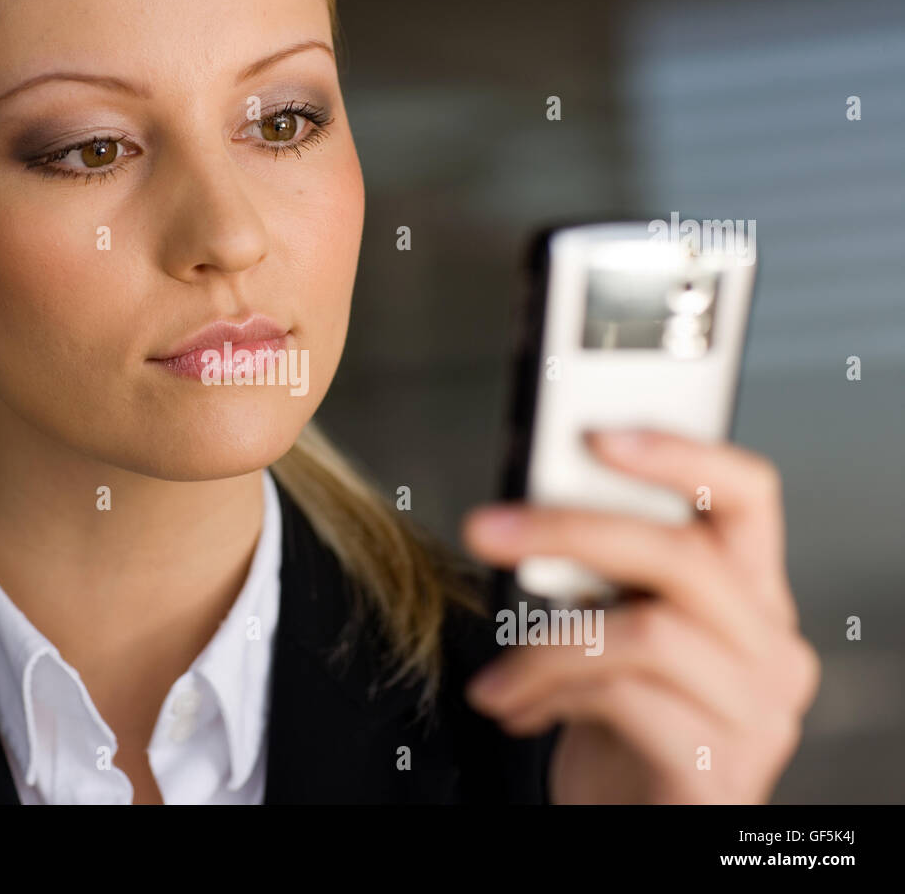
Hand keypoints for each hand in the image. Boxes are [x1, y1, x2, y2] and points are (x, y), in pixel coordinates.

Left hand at [460, 429, 820, 803]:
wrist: (634, 824)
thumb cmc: (622, 726)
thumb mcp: (616, 636)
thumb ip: (604, 577)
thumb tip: (526, 511)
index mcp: (747, 596)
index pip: (745, 495)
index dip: (678, 453)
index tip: (595, 432)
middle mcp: (770, 646)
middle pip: (682, 555)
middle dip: (568, 530)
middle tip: (486, 528)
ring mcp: (756, 711)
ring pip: (646, 632)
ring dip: (544, 646)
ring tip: (495, 677)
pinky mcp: (720, 766)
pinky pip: (624, 699)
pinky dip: (549, 695)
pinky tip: (516, 709)